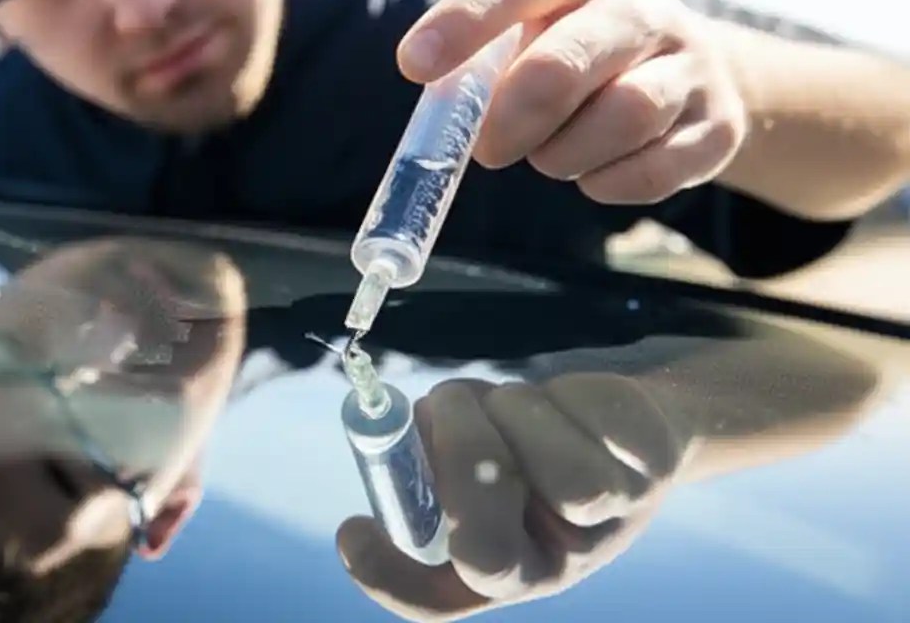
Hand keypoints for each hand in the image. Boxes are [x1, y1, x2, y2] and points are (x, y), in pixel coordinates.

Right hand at [336, 374, 693, 621]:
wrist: (638, 429)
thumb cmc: (539, 446)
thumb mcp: (482, 459)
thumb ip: (439, 456)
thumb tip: (406, 425)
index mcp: (503, 570)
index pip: (435, 600)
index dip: (385, 576)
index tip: (353, 528)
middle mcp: (553, 567)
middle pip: (484, 550)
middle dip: (452, 459)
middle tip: (440, 404)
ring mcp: (604, 529)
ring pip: (537, 469)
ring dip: (506, 408)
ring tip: (510, 400)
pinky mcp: (645, 477)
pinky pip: (581, 428)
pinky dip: (553, 396)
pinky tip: (564, 402)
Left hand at [398, 0, 747, 204]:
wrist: (697, 72)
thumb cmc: (586, 48)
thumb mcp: (543, 21)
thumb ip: (488, 43)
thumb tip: (428, 70)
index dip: (461, 24)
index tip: (413, 65)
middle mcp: (642, 7)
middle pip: (559, 68)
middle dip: (508, 121)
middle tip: (486, 148)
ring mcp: (690, 64)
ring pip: (614, 121)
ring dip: (560, 156)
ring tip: (548, 155)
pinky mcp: (717, 126)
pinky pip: (646, 173)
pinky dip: (604, 184)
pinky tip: (594, 172)